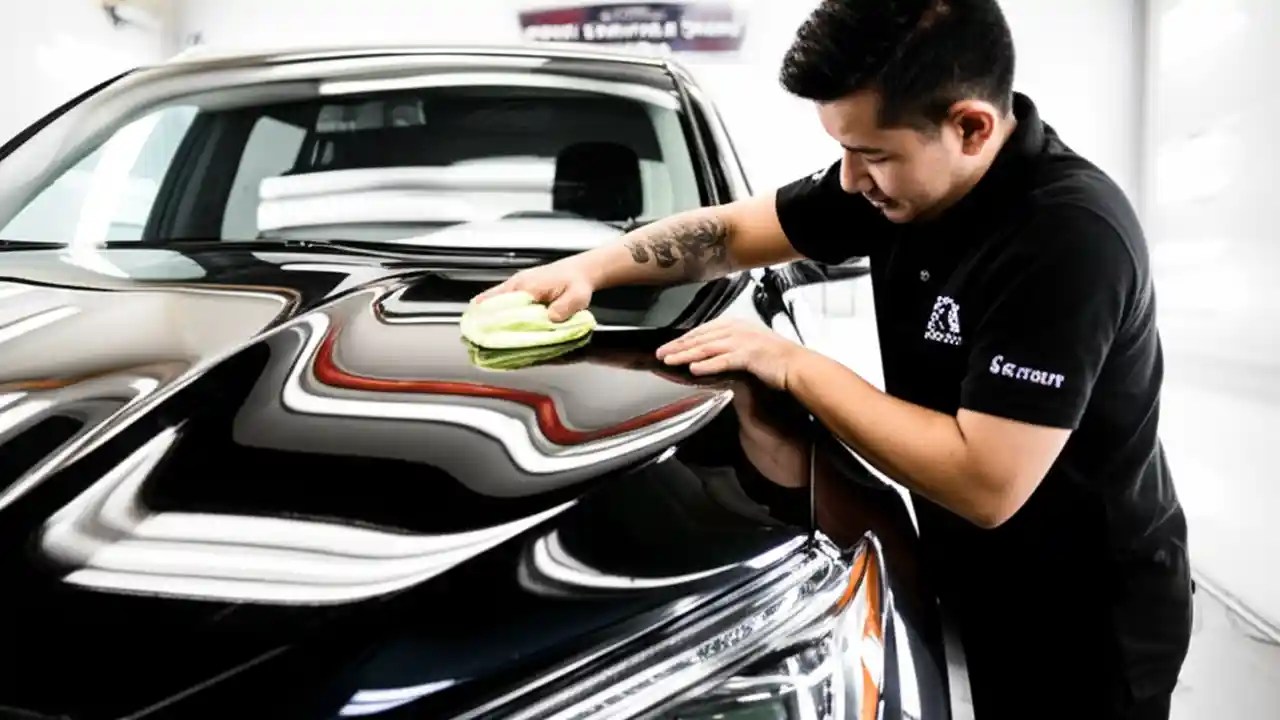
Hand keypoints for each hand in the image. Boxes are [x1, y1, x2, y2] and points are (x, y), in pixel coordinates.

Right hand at [471, 257, 596, 322]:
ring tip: (474, 327)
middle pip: (494, 300)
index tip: (484, 331)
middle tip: (472, 333)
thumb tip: (550, 318)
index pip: (505, 303)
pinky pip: (502, 297)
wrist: (581, 271)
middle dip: (483, 316)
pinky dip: (493, 305)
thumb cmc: (578, 283)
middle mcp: (520, 283)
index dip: (493, 318)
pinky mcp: (521, 287)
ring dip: (486, 311)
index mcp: (530, 285)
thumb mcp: (577, 297)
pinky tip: (485, 315)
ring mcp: (518, 284)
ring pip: (495, 298)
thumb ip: (564, 308)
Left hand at [655, 318, 806, 390]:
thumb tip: (708, 350)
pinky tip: (693, 369)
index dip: (683, 339)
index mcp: (735, 323)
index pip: (703, 330)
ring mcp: (742, 341)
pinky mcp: (748, 355)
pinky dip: (707, 364)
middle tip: (659, 353)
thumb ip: (729, 344)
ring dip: (685, 354)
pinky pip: (722, 360)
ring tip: (669, 360)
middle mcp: (736, 329)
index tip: (668, 346)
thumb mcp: (749, 342)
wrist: (796, 365)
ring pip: (707, 348)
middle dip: (678, 346)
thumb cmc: (774, 358)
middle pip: (700, 338)